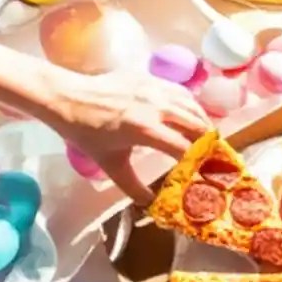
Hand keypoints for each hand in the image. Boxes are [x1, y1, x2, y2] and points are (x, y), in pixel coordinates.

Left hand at [38, 68, 211, 204]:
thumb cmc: (86, 133)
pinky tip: (191, 115)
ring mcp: (155, 89)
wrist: (67, 98)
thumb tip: (151, 204)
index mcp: (145, 129)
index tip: (208, 171)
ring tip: (207, 136)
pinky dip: (190, 105)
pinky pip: (181, 92)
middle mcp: (156, 106)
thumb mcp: (110, 164)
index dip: (200, 161)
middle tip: (214, 154)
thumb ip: (133, 186)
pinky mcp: (151, 78)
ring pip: (192, 105)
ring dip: (203, 122)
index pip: (185, 148)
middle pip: (197, 124)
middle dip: (208, 141)